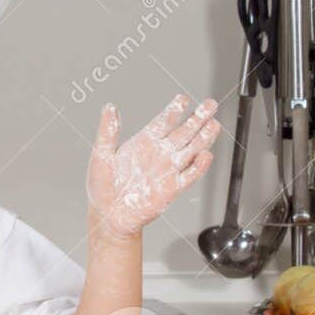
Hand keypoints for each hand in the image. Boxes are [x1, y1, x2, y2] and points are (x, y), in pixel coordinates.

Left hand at [87, 94, 219, 240]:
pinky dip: (199, 166)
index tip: (183, 99)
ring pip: (192, 150)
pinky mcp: (172, 188)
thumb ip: (107, 131)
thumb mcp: (101, 155)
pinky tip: (206, 155)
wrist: (109, 215)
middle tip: (209, 104)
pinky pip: (190, 175)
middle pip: (184, 132)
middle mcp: (159, 153)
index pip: (163, 121)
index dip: (174, 110)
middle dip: (197, 118)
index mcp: (143, 143)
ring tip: (214, 124)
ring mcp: (168, 170)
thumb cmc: (102, 186)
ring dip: (203, 138)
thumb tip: (109, 108)